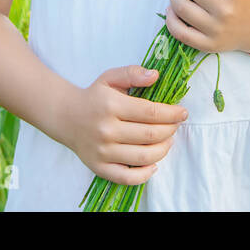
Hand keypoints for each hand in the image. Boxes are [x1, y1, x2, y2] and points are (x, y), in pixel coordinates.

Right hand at [59, 65, 188, 186]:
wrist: (66, 116)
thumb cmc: (94, 96)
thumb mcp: (110, 77)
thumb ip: (132, 73)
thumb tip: (155, 75)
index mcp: (111, 105)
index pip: (151, 112)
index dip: (172, 113)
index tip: (183, 112)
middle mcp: (106, 130)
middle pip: (151, 134)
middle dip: (171, 130)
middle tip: (176, 125)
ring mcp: (102, 151)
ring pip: (144, 156)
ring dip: (163, 149)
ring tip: (168, 140)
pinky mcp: (99, 167)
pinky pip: (128, 177)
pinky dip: (145, 174)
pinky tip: (154, 164)